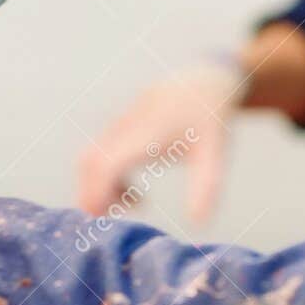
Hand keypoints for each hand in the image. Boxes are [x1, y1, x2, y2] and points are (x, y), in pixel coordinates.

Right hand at [78, 60, 243, 224]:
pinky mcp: (114, 132)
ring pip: (89, 162)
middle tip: (118, 221)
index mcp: (148, 134)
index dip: (98, 192)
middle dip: (93, 196)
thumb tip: (198, 224)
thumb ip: (206, 187)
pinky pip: (96, 159)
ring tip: (135, 205)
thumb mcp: (215, 153)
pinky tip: (133, 193)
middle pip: (90, 164)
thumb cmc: (210, 119)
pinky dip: (105, 182)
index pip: (107, 164)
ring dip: (99, 190)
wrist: (202, 80)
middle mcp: (125, 129)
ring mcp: (116, 128)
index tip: (104, 219)